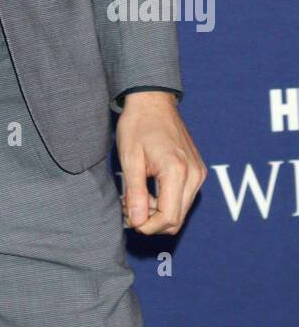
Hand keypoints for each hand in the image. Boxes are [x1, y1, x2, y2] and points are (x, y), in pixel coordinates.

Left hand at [116, 92, 206, 235]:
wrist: (153, 101)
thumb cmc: (138, 125)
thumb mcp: (130, 158)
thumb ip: (135, 193)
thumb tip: (137, 222)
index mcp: (177, 171)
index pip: (168, 218)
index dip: (146, 226)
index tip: (128, 218)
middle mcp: (194, 174)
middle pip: (177, 219)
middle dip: (151, 221)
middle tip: (129, 206)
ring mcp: (199, 173)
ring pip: (181, 211)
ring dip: (158, 212)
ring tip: (136, 196)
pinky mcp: (198, 171)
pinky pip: (184, 198)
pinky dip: (167, 202)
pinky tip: (149, 189)